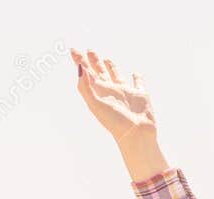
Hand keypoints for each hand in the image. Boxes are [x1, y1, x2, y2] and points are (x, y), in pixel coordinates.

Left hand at [71, 49, 166, 178]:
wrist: (136, 134)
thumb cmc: (115, 122)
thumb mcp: (96, 104)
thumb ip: (86, 87)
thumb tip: (80, 68)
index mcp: (99, 92)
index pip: (87, 73)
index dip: (79, 61)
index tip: (73, 50)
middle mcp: (111, 91)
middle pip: (100, 72)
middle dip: (94, 61)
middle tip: (89, 49)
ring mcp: (125, 93)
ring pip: (116, 76)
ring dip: (112, 67)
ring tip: (107, 58)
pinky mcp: (140, 95)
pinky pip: (138, 83)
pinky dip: (137, 78)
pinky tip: (135, 73)